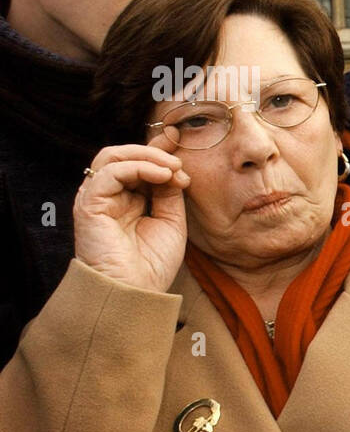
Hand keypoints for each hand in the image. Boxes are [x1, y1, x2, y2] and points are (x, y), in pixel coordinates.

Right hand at [74, 140, 189, 293]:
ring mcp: (96, 199)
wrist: (135, 292)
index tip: (179, 139)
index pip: (137, 163)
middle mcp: (108, 196)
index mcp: (126, 200)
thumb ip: (170, 192)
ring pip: (111, 157)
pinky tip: (161, 175)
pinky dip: (137, 167)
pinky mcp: (89, 205)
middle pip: (122, 155)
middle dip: (153, 150)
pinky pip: (108, 173)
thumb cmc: (151, 264)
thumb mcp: (171, 221)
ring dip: (146, 155)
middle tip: (179, 157)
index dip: (157, 149)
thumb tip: (174, 166)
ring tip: (172, 167)